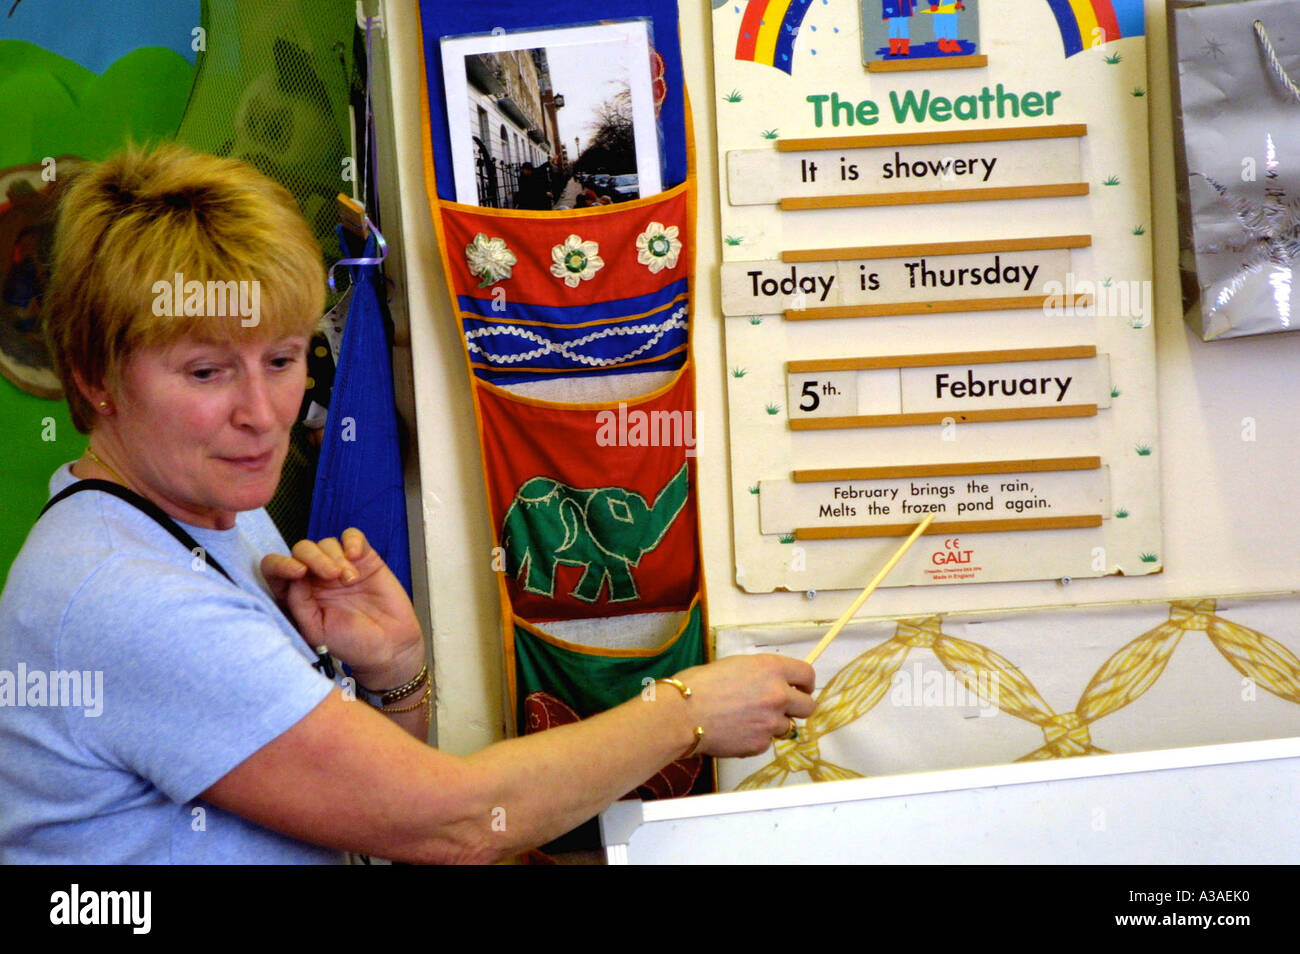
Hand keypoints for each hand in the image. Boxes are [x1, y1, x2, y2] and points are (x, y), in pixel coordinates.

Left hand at [261, 528, 422, 686]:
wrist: (390, 646)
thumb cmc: (352, 643)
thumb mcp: (316, 631)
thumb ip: (298, 604)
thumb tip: (292, 577)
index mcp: (298, 595)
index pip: (276, 569)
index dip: (281, 564)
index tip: (298, 572)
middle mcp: (315, 578)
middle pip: (302, 550)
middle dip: (314, 558)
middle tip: (332, 576)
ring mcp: (340, 566)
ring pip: (327, 543)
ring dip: (337, 557)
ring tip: (351, 580)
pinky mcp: (364, 559)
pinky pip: (352, 536)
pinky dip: (352, 541)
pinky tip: (357, 557)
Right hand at [671, 654, 815, 757]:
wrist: (681, 714)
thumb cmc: (699, 684)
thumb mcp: (735, 666)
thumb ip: (760, 675)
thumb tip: (769, 684)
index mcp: (772, 669)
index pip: (807, 675)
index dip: (804, 683)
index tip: (799, 688)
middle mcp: (778, 695)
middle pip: (808, 706)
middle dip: (797, 707)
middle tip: (781, 708)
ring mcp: (771, 723)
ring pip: (787, 726)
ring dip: (773, 724)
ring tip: (747, 720)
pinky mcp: (760, 744)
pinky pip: (766, 741)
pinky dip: (756, 738)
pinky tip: (736, 731)